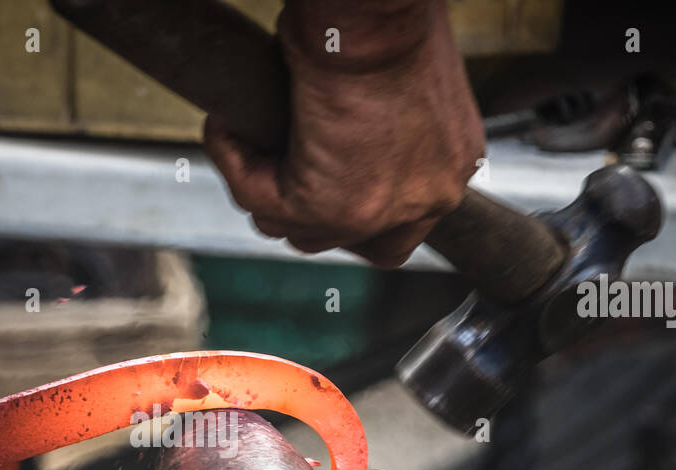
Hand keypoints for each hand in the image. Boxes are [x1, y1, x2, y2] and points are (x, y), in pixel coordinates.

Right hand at [204, 0, 484, 267]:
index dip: (347, 211)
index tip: (313, 177)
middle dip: (303, 213)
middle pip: (346, 240)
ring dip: (262, 188)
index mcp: (447, 170)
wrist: (372, 11)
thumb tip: (329, 138)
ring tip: (246, 139)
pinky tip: (229, 127)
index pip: (394, 229)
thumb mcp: (401, 85)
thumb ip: (382, 130)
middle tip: (270, 167)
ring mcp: (376, 212)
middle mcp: (425, 201)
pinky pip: (261, 201)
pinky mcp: (327, 205)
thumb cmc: (387, 20)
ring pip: (297, 230)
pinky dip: (237, 165)